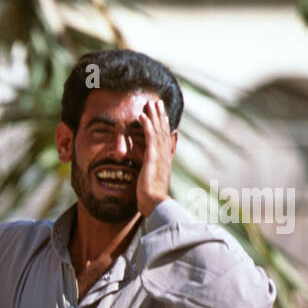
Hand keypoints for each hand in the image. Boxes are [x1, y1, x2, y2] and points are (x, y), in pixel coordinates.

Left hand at [136, 97, 175, 218]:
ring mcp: (160, 156)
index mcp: (165, 162)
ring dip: (154, 115)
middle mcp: (165, 156)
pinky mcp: (153, 158)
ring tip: (150, 103)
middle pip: (164, 131)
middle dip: (161, 116)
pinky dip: (147, 125)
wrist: (156, 205)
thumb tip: (151, 174)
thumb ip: (151, 177)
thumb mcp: (152, 185)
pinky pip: (150, 137)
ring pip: (158, 131)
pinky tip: (142, 115)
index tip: (163, 116)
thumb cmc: (152, 200)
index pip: (165, 140)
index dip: (164, 126)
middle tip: (157, 102)